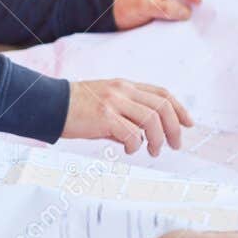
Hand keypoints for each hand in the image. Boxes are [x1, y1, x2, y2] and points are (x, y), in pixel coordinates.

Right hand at [62, 79, 193, 154]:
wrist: (49, 104)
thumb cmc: (75, 107)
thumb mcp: (105, 101)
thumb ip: (125, 112)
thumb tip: (144, 135)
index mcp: (125, 85)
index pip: (162, 92)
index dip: (179, 108)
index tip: (188, 123)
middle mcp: (122, 90)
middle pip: (163, 106)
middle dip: (174, 128)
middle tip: (174, 145)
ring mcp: (114, 102)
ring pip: (152, 119)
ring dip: (158, 139)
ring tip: (153, 151)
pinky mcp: (104, 117)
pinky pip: (132, 133)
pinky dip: (136, 145)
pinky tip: (128, 150)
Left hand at [110, 0, 201, 28]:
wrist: (108, 20)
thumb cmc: (122, 6)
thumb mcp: (146, 6)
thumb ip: (167, 8)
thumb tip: (187, 13)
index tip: (198, 1)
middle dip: (189, 1)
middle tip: (198, 13)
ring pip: (179, 3)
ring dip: (184, 11)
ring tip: (191, 21)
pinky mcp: (159, 11)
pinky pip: (173, 14)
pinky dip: (177, 19)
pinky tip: (182, 25)